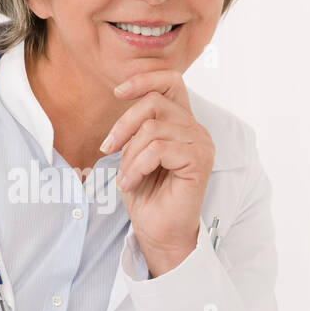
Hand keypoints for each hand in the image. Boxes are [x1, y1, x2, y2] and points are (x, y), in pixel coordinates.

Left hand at [102, 68, 213, 275]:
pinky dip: (136, 167)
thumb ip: (137, 125)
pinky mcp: (200, 161)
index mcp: (182, 123)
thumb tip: (123, 94)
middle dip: (123, 125)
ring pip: (152, 129)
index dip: (144, 79)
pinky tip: (131, 183)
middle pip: (154, 102)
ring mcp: (201, 144)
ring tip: (126, 177)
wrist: (157, 231)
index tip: (117, 92)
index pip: (171, 81)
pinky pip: (158, 149)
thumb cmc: (146, 194)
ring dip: (129, 156)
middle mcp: (196, 129)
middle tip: (108, 150)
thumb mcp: (133, 152)